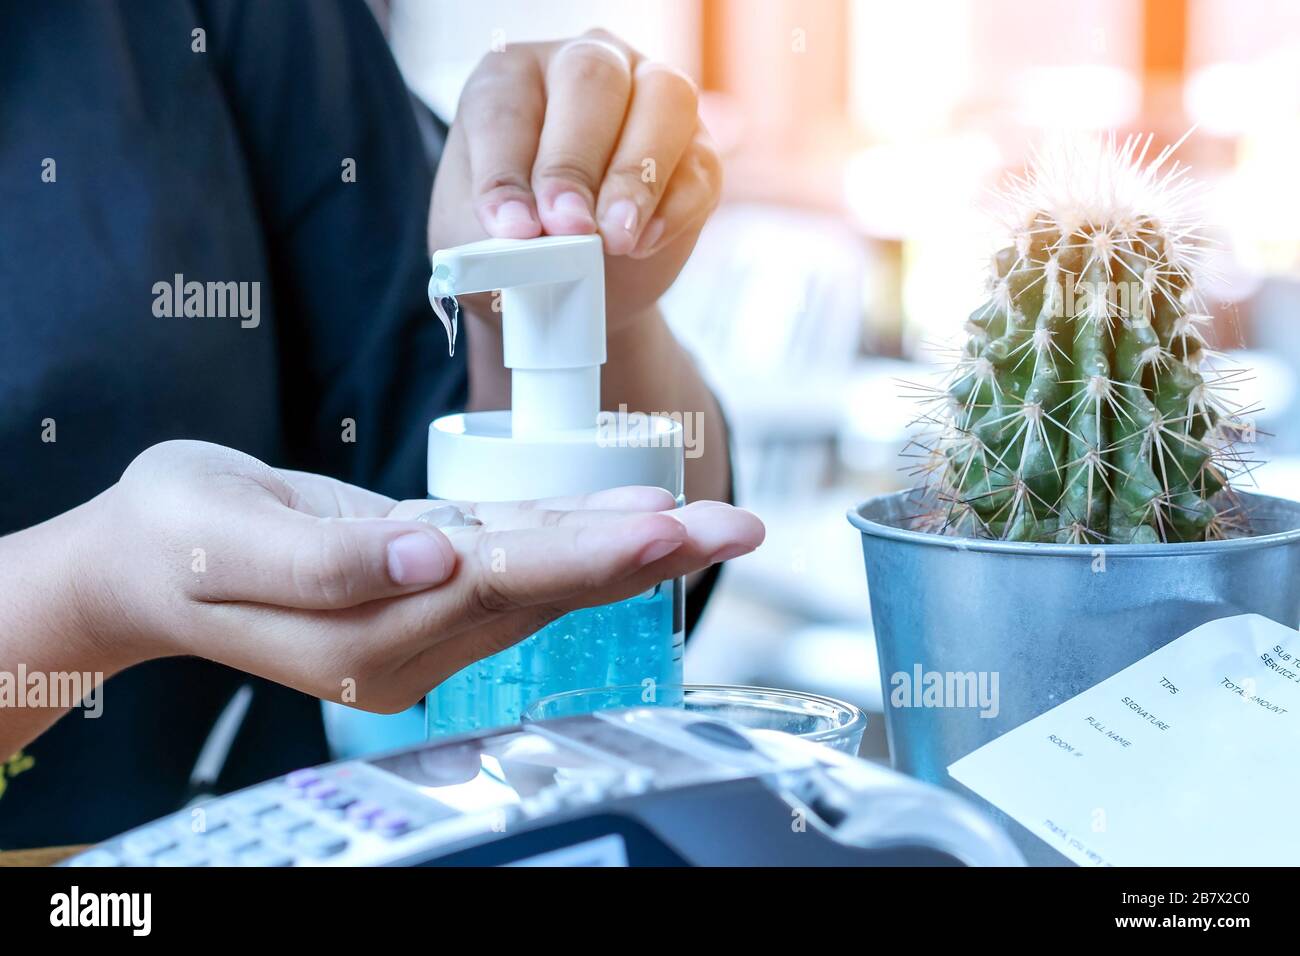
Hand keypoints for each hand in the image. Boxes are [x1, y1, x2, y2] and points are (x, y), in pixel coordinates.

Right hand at [78, 441, 761, 712]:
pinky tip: (631, 518)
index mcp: (365, 635)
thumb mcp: (225, 540)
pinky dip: (574, 539)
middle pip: (545, 589)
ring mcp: (421, 625)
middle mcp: (410, 644)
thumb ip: (328, 559)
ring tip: (709, 520)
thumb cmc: (174, 538)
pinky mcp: (423, 593)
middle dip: (644, 554)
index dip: (590, 552)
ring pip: (542, 582)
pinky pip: (513, 567)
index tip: (669, 526)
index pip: (500, 586)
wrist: (142, 566)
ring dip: (626, 549)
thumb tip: (430, 557)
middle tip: (735, 526)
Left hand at [428, 29, 721, 327]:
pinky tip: (643, 245)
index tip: (513, 229)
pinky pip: (699, 164)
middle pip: (591, 79)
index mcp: (512, 77)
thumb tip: (533, 239)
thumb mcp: (483, 242)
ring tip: (616, 238)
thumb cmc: (515, 244)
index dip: (506, 168)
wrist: (567, 283)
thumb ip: (495, 236)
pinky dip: (674, 208)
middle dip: (575, 161)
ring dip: (637, 176)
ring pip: (664, 99)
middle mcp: (583, 67)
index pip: (505, 104)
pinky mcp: (696, 147)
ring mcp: (649, 95)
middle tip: (569, 227)